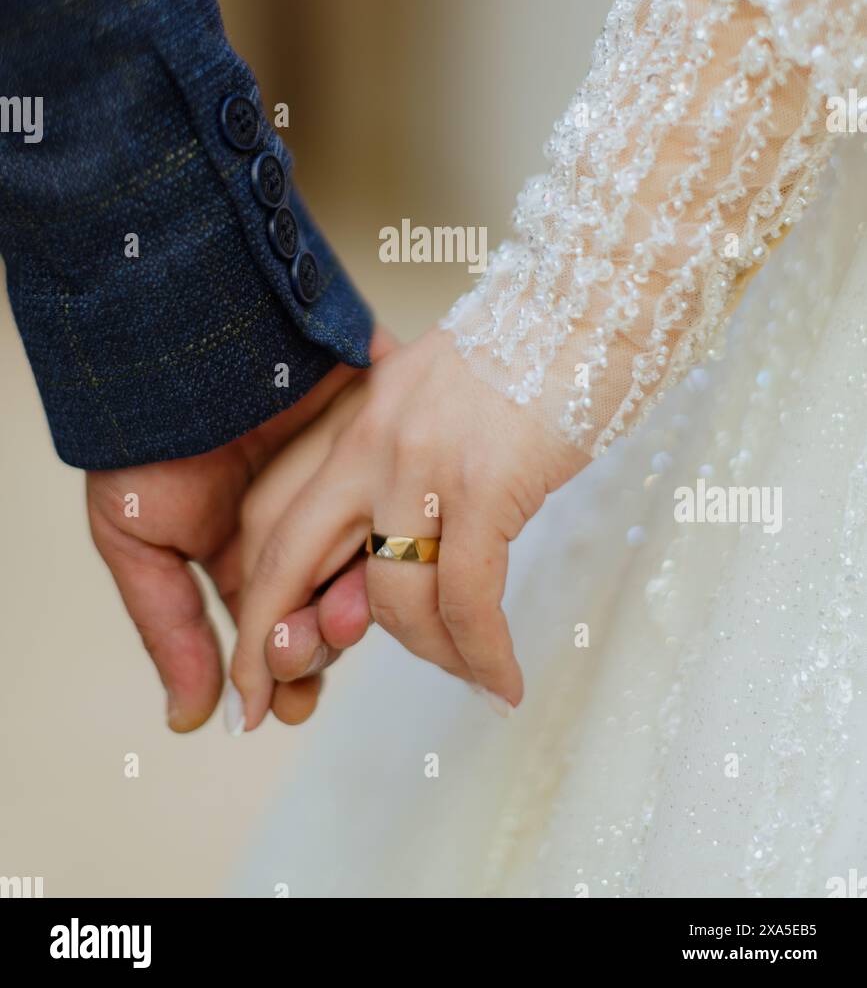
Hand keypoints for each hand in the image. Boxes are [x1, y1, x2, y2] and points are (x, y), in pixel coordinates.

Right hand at [86, 328, 394, 732]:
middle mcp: (313, 511)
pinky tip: (416, 522)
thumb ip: (173, 628)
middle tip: (323, 642)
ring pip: (386, 534)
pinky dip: (423, 488)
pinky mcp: (387, 404)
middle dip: (336, 631)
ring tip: (357, 599)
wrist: (165, 335)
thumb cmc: (142, 435)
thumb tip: (197, 718)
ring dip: (377, 575)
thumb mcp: (140, 539)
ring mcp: (354, 459)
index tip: (285, 705)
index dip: (292, 668)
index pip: (290, 623)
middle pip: (343, 590)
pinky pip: (419, 453)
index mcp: (257, 547)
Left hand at [232, 328, 585, 730]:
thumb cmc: (536, 350)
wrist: (600, 296)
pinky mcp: (487, 484)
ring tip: (470, 673)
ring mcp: (425, 462)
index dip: (256, 593)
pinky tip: (504, 683)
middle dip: (274, 647)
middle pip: (290, 560)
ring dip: (427, 656)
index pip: (272, 517)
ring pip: (390, 598)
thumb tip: (394, 562)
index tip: (258, 654)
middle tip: (271, 711)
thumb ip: (404, 464)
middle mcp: (372, 439)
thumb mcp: (442, 398)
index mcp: (356, 417)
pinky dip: (482, 655)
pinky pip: (467, 599)